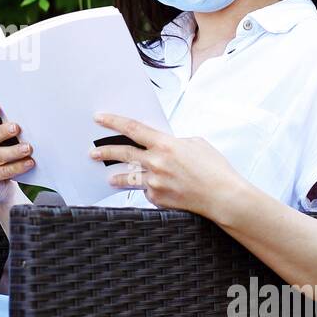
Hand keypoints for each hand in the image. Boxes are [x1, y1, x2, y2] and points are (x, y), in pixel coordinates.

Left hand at [90, 112, 242, 217]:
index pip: (133, 129)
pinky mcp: (158, 198)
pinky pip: (147, 191)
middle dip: (105, 151)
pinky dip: (149, 189)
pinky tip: (157, 190)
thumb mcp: (196, 144)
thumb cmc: (215, 169)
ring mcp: (155, 182)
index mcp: (166, 144)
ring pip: (128, 177)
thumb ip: (174, 142)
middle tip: (93, 151)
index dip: (113, 122)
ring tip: (109, 176)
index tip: (99, 118)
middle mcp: (156, 162)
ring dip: (116, 176)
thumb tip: (161, 145)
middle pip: (123, 153)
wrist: (223, 197)